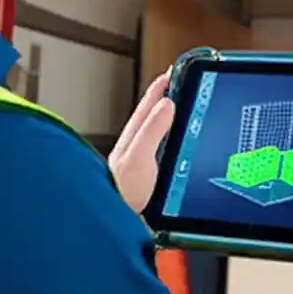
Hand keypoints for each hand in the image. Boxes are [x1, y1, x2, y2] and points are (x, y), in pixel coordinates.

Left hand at [109, 70, 174, 212]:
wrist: (111, 224)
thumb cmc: (119, 193)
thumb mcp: (139, 157)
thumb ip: (151, 130)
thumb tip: (167, 104)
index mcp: (135, 135)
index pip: (151, 101)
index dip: (165, 84)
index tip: (178, 69)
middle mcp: (135, 144)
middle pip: (153, 113)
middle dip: (167, 96)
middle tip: (181, 82)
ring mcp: (139, 159)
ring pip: (154, 130)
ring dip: (167, 117)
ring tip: (180, 106)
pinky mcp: (144, 174)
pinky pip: (159, 147)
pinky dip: (168, 139)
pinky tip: (174, 146)